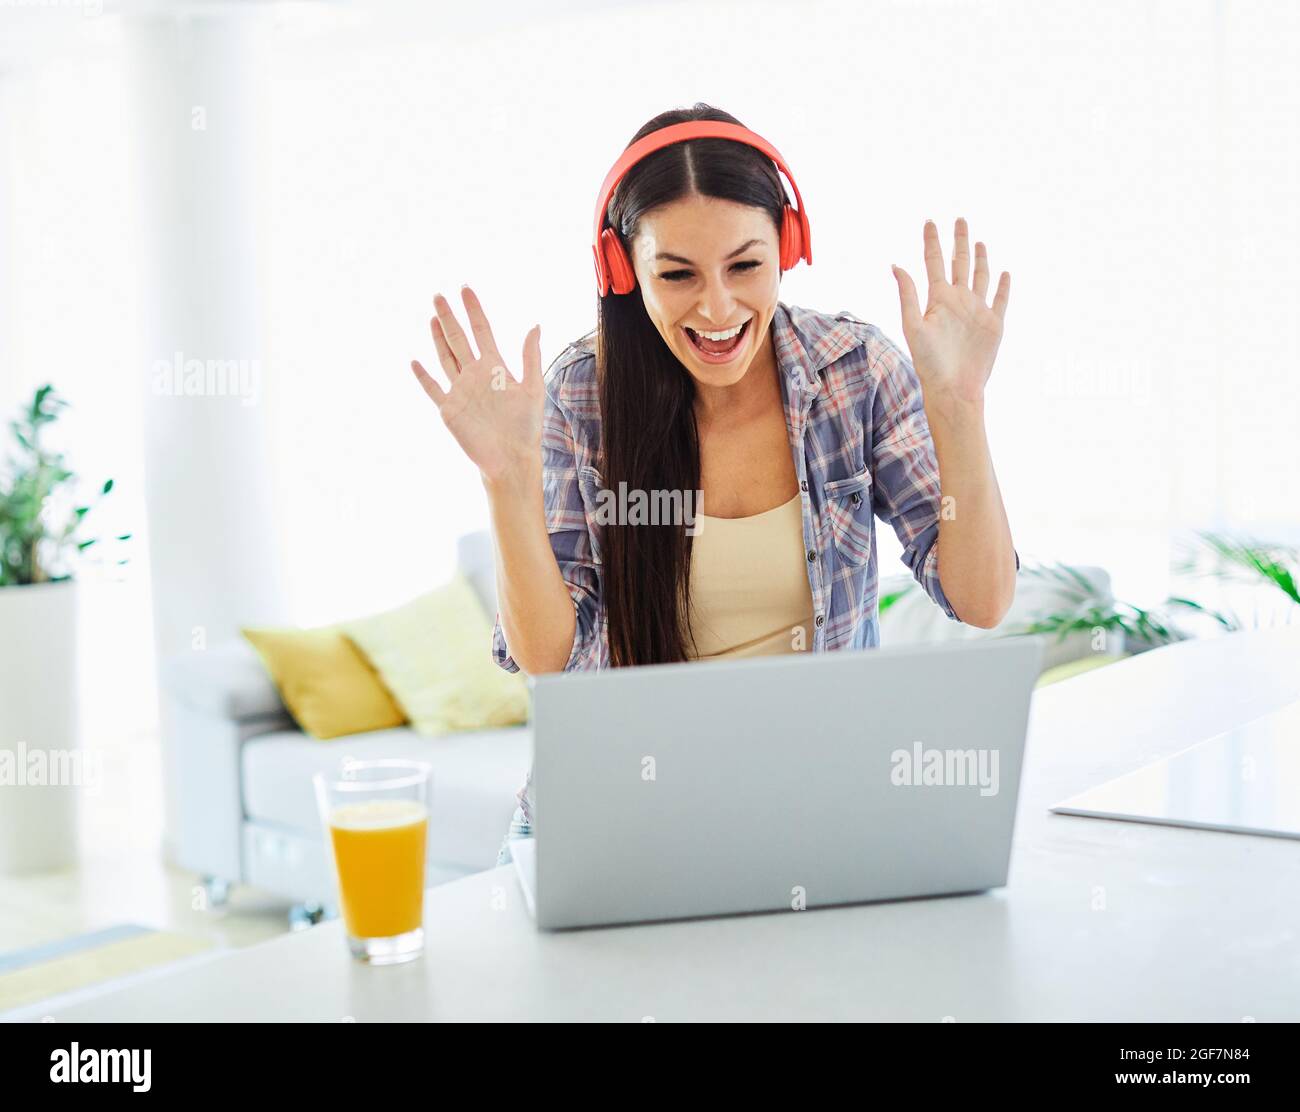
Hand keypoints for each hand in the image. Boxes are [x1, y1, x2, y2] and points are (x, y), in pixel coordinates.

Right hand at [410, 287, 543, 484]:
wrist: (511, 458)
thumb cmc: (526, 427)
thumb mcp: (532, 388)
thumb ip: (530, 356)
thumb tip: (535, 325)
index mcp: (496, 367)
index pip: (481, 331)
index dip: (473, 310)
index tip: (465, 289)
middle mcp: (476, 375)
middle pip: (459, 339)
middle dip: (449, 317)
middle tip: (438, 295)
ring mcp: (461, 390)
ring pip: (445, 358)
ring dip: (438, 338)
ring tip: (432, 318)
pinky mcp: (450, 409)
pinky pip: (433, 389)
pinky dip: (424, 376)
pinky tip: (415, 361)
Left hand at [891, 218, 1009, 407]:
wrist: (954, 388)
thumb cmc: (929, 362)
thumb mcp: (913, 326)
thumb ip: (907, 295)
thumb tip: (895, 265)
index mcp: (938, 299)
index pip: (934, 262)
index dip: (932, 241)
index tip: (930, 221)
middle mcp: (957, 301)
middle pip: (959, 263)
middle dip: (959, 241)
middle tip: (959, 219)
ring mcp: (976, 311)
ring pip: (980, 276)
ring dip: (980, 258)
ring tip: (978, 241)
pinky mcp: (994, 324)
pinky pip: (1001, 300)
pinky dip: (1003, 285)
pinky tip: (1003, 273)